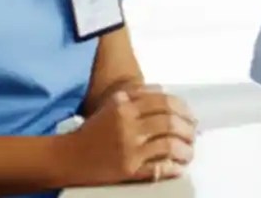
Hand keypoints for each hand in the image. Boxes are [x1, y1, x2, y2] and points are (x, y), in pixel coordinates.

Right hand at [61, 86, 196, 186]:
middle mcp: (128, 125)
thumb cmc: (91, 133)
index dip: (183, 108)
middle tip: (193, 133)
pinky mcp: (128, 169)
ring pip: (169, 144)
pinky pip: (159, 166)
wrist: (66, 158)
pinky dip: (173, 167)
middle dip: (188, 128)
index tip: (190, 115)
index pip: (164, 102)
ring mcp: (129, 148)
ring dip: (185, 149)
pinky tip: (179, 167)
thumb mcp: (111, 107)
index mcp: (125, 107)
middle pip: (170, 122)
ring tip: (189, 151)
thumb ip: (135, 96)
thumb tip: (163, 91)